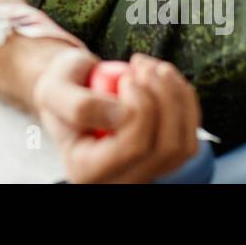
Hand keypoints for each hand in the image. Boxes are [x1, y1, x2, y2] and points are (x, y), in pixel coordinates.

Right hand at [32, 49, 201, 182]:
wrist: (73, 90)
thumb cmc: (62, 88)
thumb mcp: (55, 89)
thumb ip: (81, 106)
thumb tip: (124, 115)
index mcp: (86, 170)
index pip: (134, 147)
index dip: (141, 109)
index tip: (127, 78)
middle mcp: (118, 179)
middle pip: (165, 149)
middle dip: (163, 99)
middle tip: (141, 65)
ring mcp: (144, 172)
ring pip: (183, 146)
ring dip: (175, 97)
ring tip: (152, 66)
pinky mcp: (163, 158)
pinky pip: (190, 137)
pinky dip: (184, 101)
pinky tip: (164, 77)